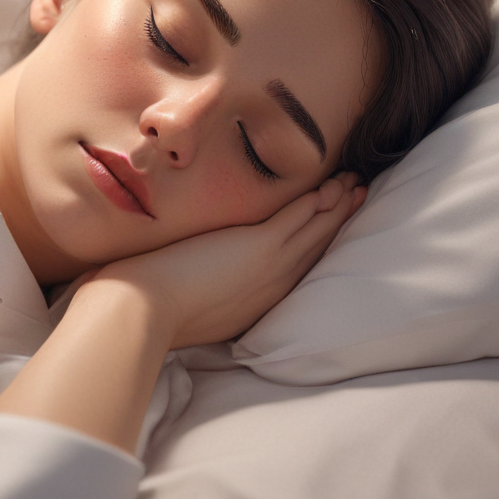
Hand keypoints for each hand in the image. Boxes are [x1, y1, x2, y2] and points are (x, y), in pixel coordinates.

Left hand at [81, 173, 365, 350]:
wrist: (141, 313)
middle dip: (335, 224)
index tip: (326, 228)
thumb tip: (180, 278)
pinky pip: (300, 219)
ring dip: (336, 208)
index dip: (313, 246)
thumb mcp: (182, 306)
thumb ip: (193, 293)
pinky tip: (334, 185)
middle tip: (357, 198)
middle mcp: (268, 289)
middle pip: (313, 251)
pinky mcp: (260, 248)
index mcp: (251, 305)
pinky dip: (320, 202)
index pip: (292, 271)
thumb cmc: (145, 310)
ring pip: (313, 233)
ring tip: (355, 186)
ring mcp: (268, 268)